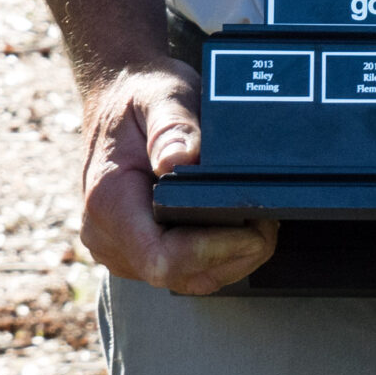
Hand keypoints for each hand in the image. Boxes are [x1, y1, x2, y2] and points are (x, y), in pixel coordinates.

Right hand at [77, 60, 275, 295]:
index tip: (253, 226)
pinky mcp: (132, 249)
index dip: (213, 250)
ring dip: (228, 259)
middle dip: (232, 254)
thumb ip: (173, 126)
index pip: (160, 257)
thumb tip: (181, 160)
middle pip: (177, 274)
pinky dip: (213, 257)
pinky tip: (237, 228)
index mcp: (108, 200)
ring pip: (181, 279)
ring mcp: (117, 246)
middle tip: (269, 218)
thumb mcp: (161, 95)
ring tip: (259, 221)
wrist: (115, 95)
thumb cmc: (141, 95)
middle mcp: (106, 233)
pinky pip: (177, 270)